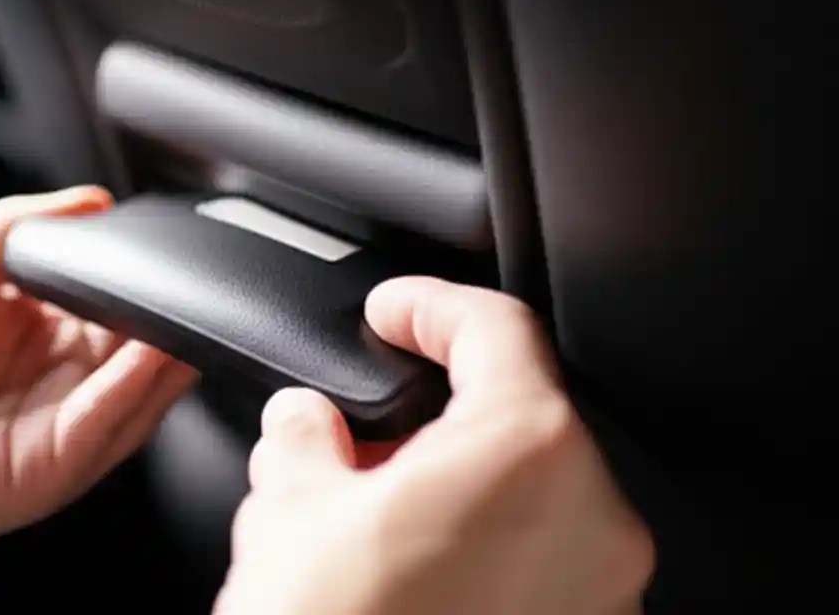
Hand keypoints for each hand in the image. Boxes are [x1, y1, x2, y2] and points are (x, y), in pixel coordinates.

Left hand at [0, 186, 195, 600]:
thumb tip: (99, 198)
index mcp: (31, 332)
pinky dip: (136, 391)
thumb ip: (28, 223)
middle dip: (165, 320)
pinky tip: (151, 352)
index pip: (112, 310)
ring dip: (166, 356)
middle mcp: (48, 384)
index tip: (166, 254)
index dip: (141, 285)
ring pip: (135, 396)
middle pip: (136, 354)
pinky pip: (104, 428)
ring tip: (182, 312)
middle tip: (182, 285)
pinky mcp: (42, 472)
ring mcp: (49, 431)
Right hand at [216, 277, 653, 614]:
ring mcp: (601, 592)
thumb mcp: (290, 508)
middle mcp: (590, 517)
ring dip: (457, 482)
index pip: (492, 327)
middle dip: (431, 411)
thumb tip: (304, 420)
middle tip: (361, 429)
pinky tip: (412, 568)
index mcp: (526, 451)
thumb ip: (303, 434)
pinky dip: (486, 545)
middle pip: (517, 415)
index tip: (394, 312)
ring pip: (532, 494)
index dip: (427, 305)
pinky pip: (544, 562)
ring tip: (373, 508)